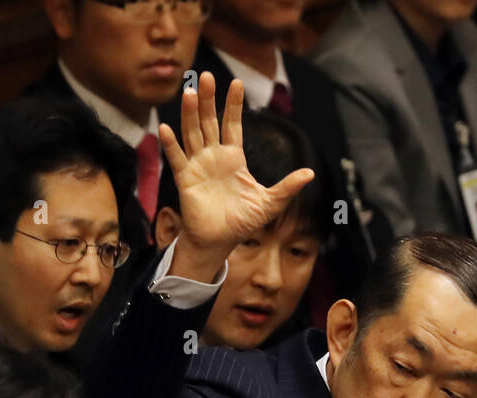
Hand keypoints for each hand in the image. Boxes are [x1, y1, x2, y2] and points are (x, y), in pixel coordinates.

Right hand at [162, 72, 313, 279]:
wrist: (219, 241)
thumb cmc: (242, 222)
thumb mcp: (269, 203)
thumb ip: (287, 187)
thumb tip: (310, 173)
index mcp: (233, 158)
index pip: (232, 124)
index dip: (234, 105)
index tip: (237, 83)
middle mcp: (213, 156)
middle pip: (209, 122)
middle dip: (207, 99)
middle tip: (206, 76)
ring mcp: (197, 165)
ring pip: (192, 134)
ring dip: (189, 114)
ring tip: (189, 92)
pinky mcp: (185, 179)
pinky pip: (176, 158)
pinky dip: (171, 144)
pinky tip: (166, 127)